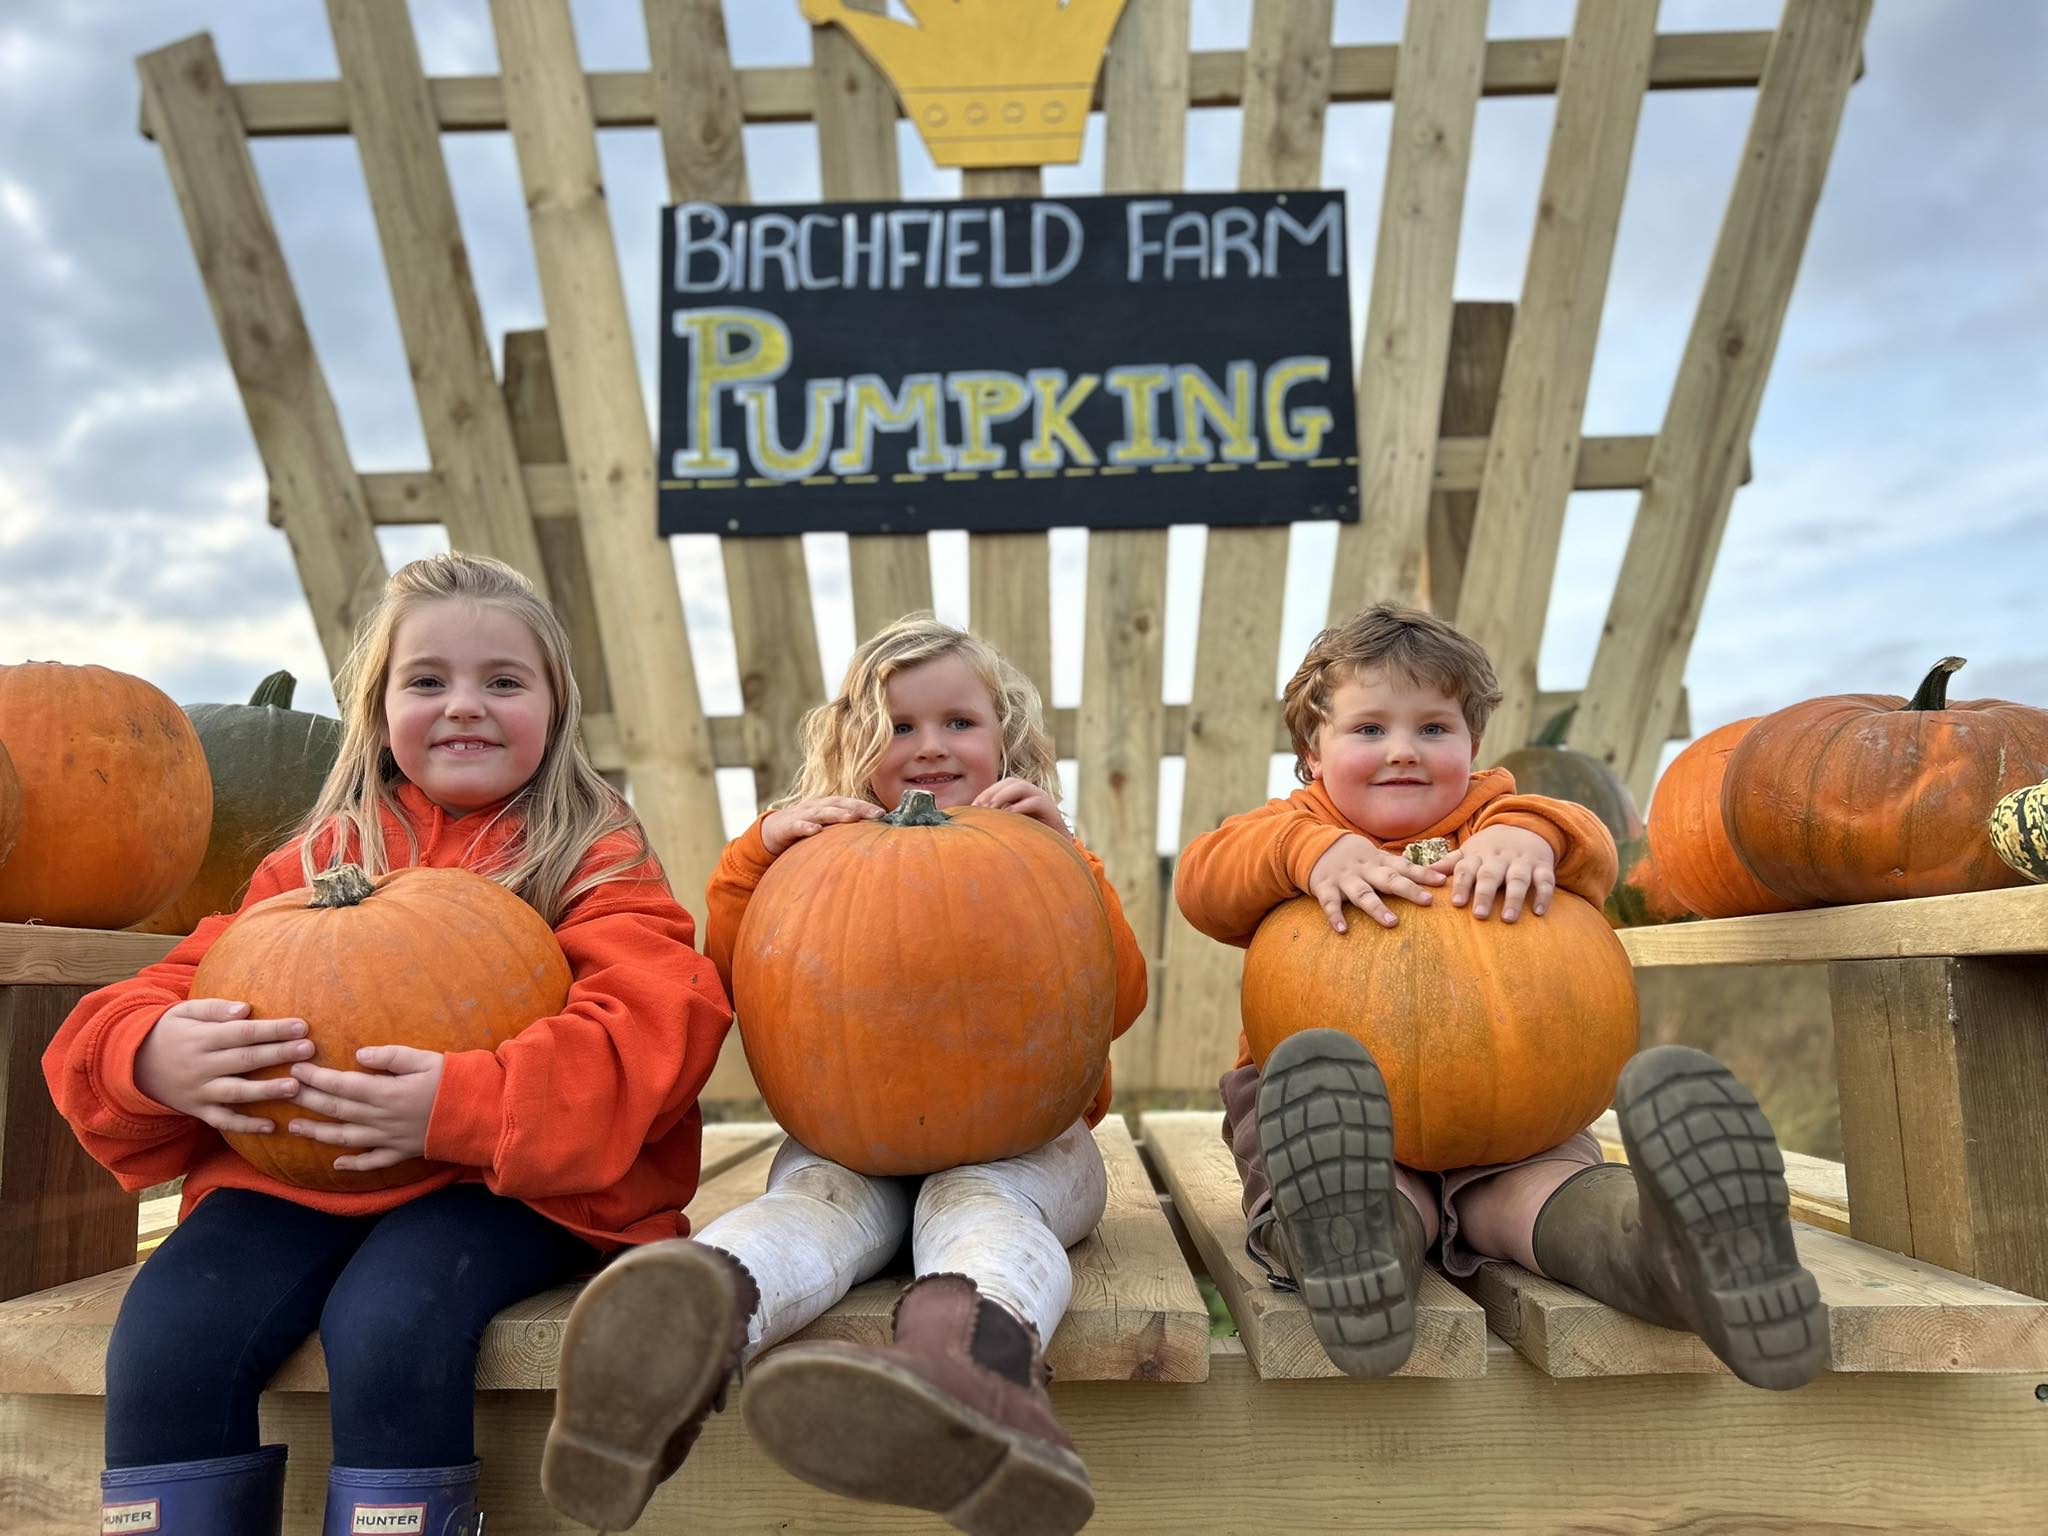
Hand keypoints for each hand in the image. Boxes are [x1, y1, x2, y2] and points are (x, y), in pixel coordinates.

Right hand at [133, 999, 312, 1133]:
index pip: (241, 1033)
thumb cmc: (170, 1032)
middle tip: (309, 1050)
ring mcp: (199, 1091)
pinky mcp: (197, 1110)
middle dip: (277, 1055)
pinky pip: (222, 1120)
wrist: (132, 1064)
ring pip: (235, 1093)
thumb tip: (245, 1009)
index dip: (271, 1030)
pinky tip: (271, 1126)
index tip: (301, 1026)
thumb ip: (215, 1009)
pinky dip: (245, 1125)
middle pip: (243, 1060)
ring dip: (266, 1091)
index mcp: (201, 1038)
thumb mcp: (184, 1012)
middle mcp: (200, 1066)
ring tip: (296, 1086)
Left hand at [287, 1045, 444, 1172]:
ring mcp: (388, 1138)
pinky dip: (353, 1164)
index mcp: (386, 1092)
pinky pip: (372, 1161)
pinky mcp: (401, 1152)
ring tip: (293, 1127)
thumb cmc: (455, 1082)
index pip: (342, 1084)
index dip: (316, 1077)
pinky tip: (336, 1164)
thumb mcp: (426, 1059)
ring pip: (345, 1137)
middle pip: (336, 1109)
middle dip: (307, 1100)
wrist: (480, 1114)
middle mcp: (381, 1118)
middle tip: (283, 1091)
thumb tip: (359, 1053)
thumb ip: (391, 1056)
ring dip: (317, 1133)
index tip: (295, 1069)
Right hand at [761, 796, 881, 854]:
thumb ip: (842, 831)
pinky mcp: (787, 827)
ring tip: (853, 817)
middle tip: (876, 814)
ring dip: (837, 814)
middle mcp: (816, 807)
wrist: (770, 832)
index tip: (884, 813)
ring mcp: (801, 815)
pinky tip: (816, 831)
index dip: (865, 805)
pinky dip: (806, 827)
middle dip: (858, 807)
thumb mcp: (824, 828)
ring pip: (821, 812)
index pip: (848, 802)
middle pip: (839, 804)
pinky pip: (798, 826)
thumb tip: (869, 839)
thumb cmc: (803, 831)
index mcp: (825, 806)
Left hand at [972, 777, 1069, 836]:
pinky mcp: (1051, 809)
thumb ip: (998, 819)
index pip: (1001, 785)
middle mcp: (1032, 793)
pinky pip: (1036, 801)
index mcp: (1022, 795)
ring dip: (1004, 795)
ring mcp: (1043, 799)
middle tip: (980, 806)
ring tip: (991, 808)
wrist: (1057, 849)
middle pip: (1010, 782)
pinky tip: (1007, 814)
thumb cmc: (1031, 838)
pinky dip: (1020, 806)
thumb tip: (975, 820)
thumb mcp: (1011, 826)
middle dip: (993, 792)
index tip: (972, 806)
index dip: (986, 793)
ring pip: (1022, 786)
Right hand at [1304, 833, 1446, 932]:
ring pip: (1363, 893)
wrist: (1315, 845)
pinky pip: (1330, 903)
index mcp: (1379, 862)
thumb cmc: (1355, 858)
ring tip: (1392, 923)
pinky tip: (1342, 930)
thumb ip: (1400, 866)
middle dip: (1408, 890)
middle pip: (1388, 880)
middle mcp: (1364, 870)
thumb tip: (1435, 872)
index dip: (1424, 873)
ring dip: (1377, 908)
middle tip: (1428, 901)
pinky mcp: (1325, 887)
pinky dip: (1335, 916)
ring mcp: (1345, 879)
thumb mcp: (1377, 857)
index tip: (1443, 881)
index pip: (1405, 867)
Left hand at [1434, 826, 1555, 920]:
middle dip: (1484, 894)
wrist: (1525, 826)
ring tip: (1508, 918)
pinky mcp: (1542, 866)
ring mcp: (1522, 861)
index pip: (1467, 869)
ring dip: (1514, 898)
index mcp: (1478, 855)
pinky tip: (1540, 912)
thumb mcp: (1470, 851)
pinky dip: (1544, 895)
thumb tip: (1424, 874)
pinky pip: (1546, 880)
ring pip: (1518, 879)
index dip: (1461, 885)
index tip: (1456, 903)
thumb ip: (1450, 863)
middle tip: (1478, 915)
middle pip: (1490, 875)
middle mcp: (1499, 858)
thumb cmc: (1491, 848)